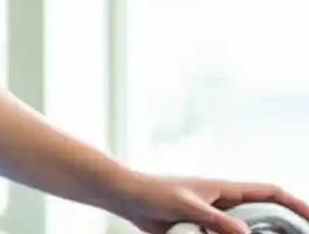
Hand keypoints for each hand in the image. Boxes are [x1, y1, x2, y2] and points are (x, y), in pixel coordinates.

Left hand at [107, 170, 308, 233]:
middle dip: (281, 227)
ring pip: (243, 230)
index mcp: (225, 188)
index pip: (269, 192)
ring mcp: (211, 216)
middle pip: (262, 214)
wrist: (126, 198)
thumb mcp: (188, 206)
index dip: (294, 202)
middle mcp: (223, 202)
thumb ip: (216, 220)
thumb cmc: (154, 192)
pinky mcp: (198, 229)